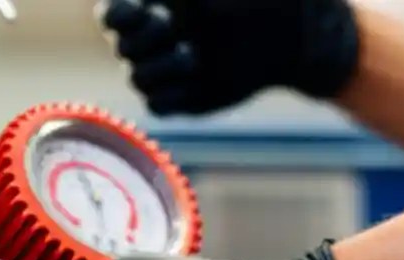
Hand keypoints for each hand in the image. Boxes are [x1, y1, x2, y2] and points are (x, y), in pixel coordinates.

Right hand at [100, 0, 360, 115]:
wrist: (290, 35)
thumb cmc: (249, 1)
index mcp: (156, 9)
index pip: (113, 16)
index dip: (118, 16)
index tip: (141, 10)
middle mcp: (156, 43)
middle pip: (122, 47)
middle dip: (146, 39)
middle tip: (174, 28)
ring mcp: (168, 73)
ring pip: (137, 78)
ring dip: (161, 68)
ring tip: (193, 57)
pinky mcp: (183, 101)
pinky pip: (157, 106)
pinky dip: (170, 96)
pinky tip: (195, 82)